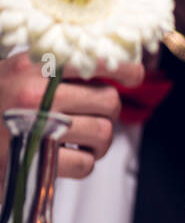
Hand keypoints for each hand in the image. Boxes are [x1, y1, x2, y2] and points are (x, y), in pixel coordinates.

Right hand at [0, 51, 143, 178]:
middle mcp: (33, 93)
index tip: (132, 76)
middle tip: (95, 116)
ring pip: (103, 132)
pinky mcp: (34, 161)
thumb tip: (111, 70)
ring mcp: (34, 128)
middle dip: (108, 112)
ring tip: (85, 141)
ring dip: (100, 141)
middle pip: (108, 100)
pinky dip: (82, 164)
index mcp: (31, 66)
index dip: (124, 69)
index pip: (94, 59)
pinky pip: (85, 164)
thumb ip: (53, 70)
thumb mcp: (13, 73)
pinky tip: (66, 159)